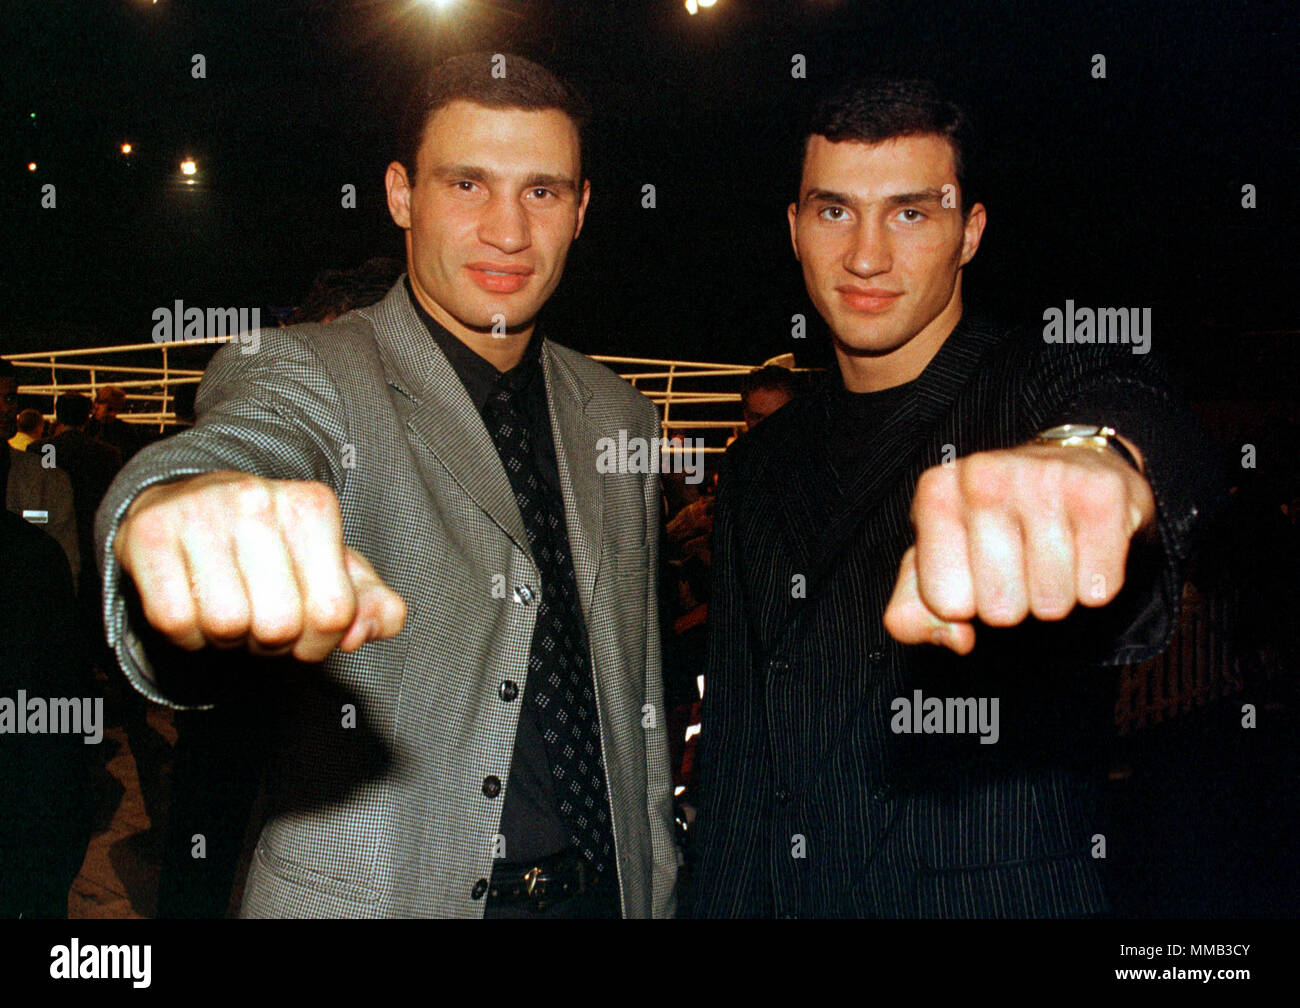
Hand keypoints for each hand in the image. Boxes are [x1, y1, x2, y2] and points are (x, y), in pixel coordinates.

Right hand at [115, 470, 406, 661]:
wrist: (190, 502)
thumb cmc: (274, 548)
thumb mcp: (334, 570)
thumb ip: (373, 607)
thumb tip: (360, 634)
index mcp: (313, 505)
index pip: (334, 613)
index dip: (319, 642)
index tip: (304, 626)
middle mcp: (258, 497)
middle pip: (279, 625)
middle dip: (272, 642)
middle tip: (261, 618)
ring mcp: (199, 510)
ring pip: (226, 625)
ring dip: (227, 639)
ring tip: (228, 607)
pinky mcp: (148, 532)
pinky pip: (174, 621)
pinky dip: (186, 635)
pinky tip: (192, 606)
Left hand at [883, 441, 1154, 653]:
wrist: (1070, 466)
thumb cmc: (993, 525)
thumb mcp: (939, 563)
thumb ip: (914, 611)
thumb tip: (954, 637)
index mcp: (936, 493)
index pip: (944, 601)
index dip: (963, 605)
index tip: (974, 574)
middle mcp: (983, 474)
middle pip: (1000, 608)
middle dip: (1013, 603)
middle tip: (1020, 565)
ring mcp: (1044, 476)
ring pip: (1052, 601)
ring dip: (1055, 595)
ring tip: (1052, 555)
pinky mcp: (1102, 491)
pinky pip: (1099, 586)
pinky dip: (1095, 584)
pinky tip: (1086, 549)